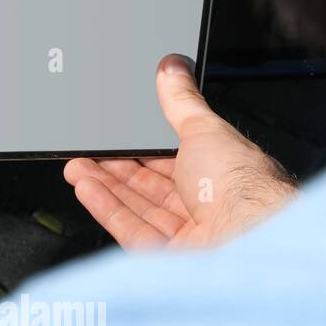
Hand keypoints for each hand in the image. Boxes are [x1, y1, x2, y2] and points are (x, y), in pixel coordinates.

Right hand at [64, 55, 297, 249]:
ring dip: (103, 185)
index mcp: (220, 174)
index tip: (113, 137)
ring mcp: (186, 234)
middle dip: (114, 167)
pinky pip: (129, 230)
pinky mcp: (166, 257)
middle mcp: (205, 207)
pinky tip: (86, 188)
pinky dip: (105, 208)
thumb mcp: (205, 128)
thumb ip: (181, 101)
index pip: (172, 160)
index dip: (140, 148)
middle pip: (150, 186)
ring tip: (76, 167)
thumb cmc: (243, 186)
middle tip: (86, 152)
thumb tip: (173, 68)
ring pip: (136, 207)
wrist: (249, 236)